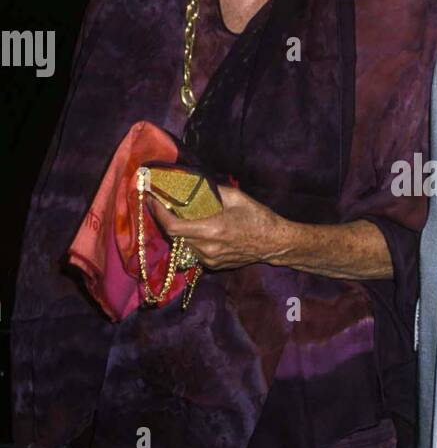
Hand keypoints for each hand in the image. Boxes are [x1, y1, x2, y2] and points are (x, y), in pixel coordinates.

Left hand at [149, 183, 285, 270]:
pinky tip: (196, 229)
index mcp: (211, 230)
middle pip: (174, 236)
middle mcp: (207, 249)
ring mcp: (210, 260)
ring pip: (183, 245)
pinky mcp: (214, 265)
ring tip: (178, 215)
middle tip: (161, 204)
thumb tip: (196, 182)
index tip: (151, 199)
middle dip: (165, 219)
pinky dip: (190, 240)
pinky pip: (194, 252)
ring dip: (178, 231)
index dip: (158, 213)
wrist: (275, 243)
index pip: (172, 226)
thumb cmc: (259, 218)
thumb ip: (214, 190)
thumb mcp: (237, 197)